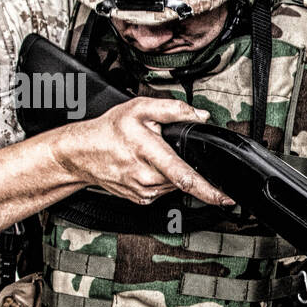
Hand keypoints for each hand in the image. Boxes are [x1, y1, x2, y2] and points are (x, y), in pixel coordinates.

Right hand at [53, 97, 233, 206]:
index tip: (225, 198)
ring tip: (152, 156)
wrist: (81, 153)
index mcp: (147, 152)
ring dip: (172, 171)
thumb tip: (200, 116)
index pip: (183, 176)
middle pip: (182, 177)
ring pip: (174, 184)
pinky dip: (163, 178)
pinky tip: (148, 167)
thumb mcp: (139, 108)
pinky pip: (164, 189)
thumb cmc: (110, 130)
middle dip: (183, 164)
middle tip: (164, 150)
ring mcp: (143, 191)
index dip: (208, 190)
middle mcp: (145, 176)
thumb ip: (173, 109)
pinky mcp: (141, 199)